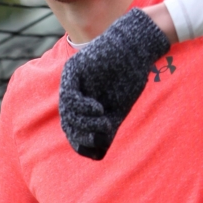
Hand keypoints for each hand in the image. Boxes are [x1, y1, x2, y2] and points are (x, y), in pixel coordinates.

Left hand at [59, 8, 169, 159]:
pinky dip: (83, 107)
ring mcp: (71, 81)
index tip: (96, 148)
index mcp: (83, 104)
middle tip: (99, 137)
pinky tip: (98, 110)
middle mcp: (73, 92)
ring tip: (103, 124)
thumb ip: (106, 128)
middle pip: (67, 122)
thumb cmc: (129, 77)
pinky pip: (70, 94)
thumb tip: (96, 154)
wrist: (136, 47)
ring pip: (67, 111)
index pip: (73, 128)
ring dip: (84, 123)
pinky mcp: (74, 69)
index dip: (81, 142)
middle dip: (81, 135)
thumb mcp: (117, 108)